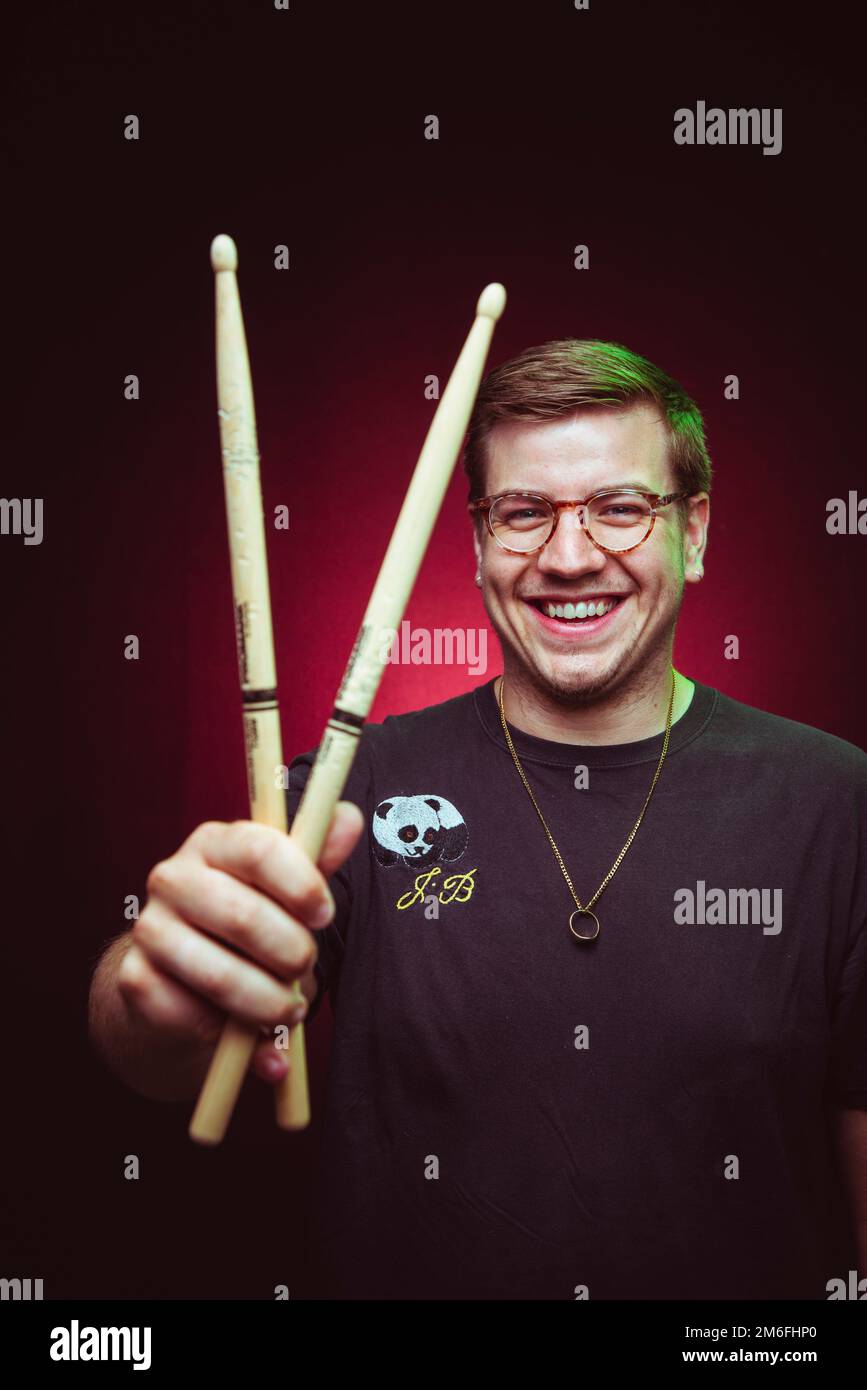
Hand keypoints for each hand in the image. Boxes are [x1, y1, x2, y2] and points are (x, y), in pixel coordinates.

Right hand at [117, 802, 364, 1085]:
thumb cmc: (246, 922)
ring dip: (267, 1003)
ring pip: (220, 976)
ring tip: (288, 1010)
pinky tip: (245, 1030)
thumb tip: (350, 817)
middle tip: (306, 968)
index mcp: (215, 842)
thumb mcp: (284, 886)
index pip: (258, 849)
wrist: (180, 976)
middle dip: (290, 953)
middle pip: (243, 917)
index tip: (325, 915)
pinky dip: (229, 1033)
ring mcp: (149, 928)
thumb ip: (318, 855)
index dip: (301, 885)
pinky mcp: (135, 979)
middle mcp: (172, 877)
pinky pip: (192, 1015)